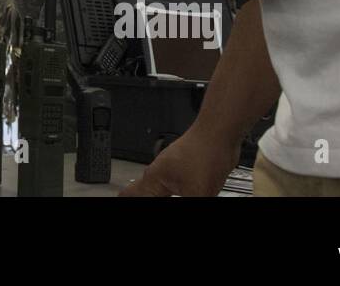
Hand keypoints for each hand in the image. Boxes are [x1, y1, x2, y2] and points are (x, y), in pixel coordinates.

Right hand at [119, 127, 240, 196]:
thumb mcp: (197, 194)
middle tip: (127, 199)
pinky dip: (167, 195)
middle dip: (135, 198)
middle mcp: (157, 174)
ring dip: (152, 197)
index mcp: (153, 180)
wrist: (218, 134)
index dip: (124, 200)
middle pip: (139, 193)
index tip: (121, 199)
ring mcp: (169, 171)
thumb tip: (185, 203)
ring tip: (152, 197)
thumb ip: (188, 205)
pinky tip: (176, 195)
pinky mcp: (182, 170)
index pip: (129, 196)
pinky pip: (168, 187)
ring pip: (154, 190)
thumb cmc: (205, 153)